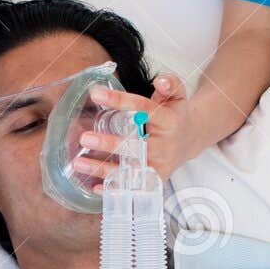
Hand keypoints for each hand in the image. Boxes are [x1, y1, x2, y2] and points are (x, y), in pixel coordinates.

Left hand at [74, 74, 203, 184]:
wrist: (190, 140)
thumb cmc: (176, 116)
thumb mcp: (178, 96)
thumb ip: (171, 84)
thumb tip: (160, 79)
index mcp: (168, 121)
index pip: (143, 109)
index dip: (120, 101)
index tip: (96, 94)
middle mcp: (164, 146)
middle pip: (135, 146)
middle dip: (110, 143)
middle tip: (85, 138)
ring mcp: (159, 166)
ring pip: (129, 170)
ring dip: (103, 168)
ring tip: (78, 163)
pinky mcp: (155, 180)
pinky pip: (133, 187)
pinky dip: (115, 189)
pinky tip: (95, 187)